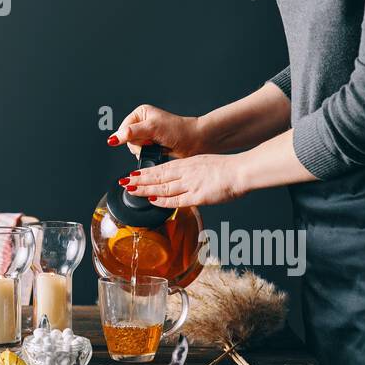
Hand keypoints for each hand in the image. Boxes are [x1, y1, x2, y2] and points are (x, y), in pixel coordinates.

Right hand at [107, 104, 203, 158]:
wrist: (195, 142)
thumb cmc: (179, 131)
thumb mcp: (152, 128)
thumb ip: (131, 133)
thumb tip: (113, 138)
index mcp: (140, 113)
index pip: (123, 129)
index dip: (130, 137)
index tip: (143, 138)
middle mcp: (142, 123)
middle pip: (128, 140)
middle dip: (139, 145)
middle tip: (152, 142)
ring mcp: (147, 135)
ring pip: (135, 148)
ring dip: (145, 150)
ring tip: (157, 145)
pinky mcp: (153, 146)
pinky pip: (143, 153)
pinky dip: (150, 154)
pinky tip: (159, 150)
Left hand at [121, 153, 245, 206]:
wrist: (240, 171)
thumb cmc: (225, 168)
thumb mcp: (202, 163)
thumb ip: (190, 171)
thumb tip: (180, 178)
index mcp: (186, 164)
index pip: (160, 168)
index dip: (144, 173)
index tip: (132, 175)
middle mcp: (185, 172)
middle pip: (157, 177)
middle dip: (139, 180)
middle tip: (124, 182)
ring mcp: (190, 184)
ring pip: (163, 187)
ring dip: (146, 190)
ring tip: (132, 190)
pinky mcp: (197, 196)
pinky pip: (177, 199)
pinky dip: (163, 201)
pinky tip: (153, 201)